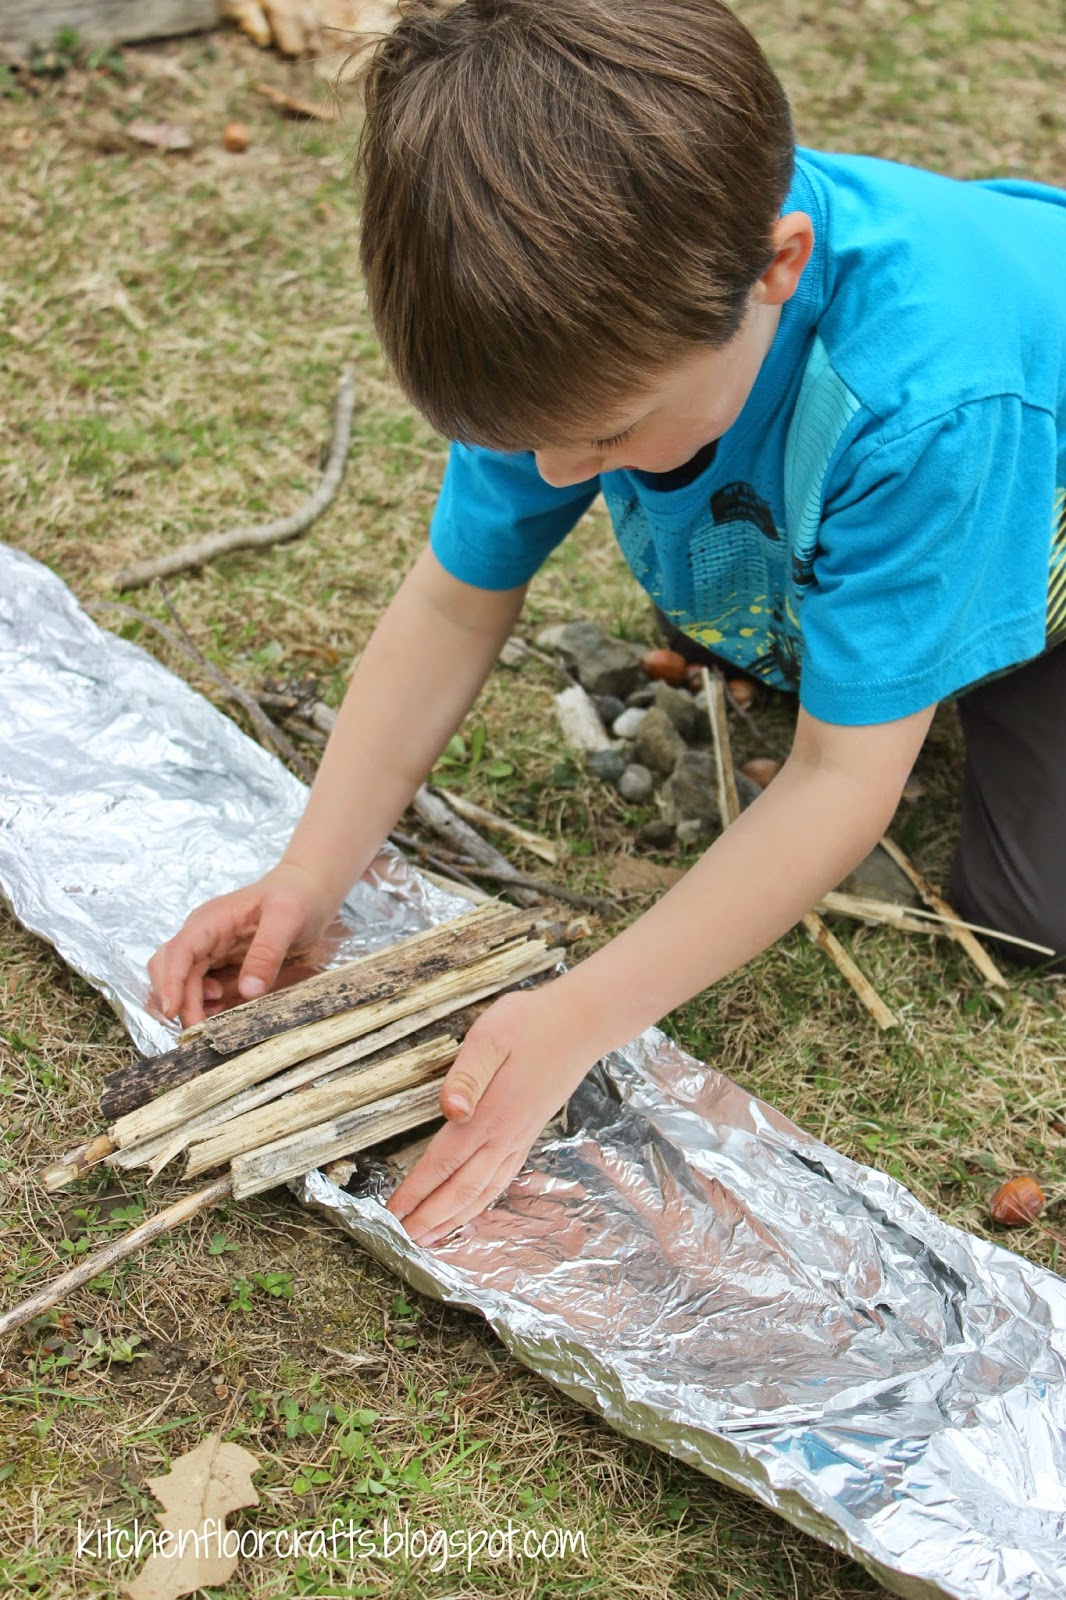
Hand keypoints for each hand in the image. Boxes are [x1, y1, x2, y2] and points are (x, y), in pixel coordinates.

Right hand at [146, 861, 339, 1027]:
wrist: (310, 890)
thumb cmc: (297, 896)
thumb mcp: (288, 918)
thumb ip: (267, 952)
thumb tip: (248, 990)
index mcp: (210, 922)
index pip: (178, 953)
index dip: (170, 983)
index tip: (173, 1012)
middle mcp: (203, 937)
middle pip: (170, 972)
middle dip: (178, 1002)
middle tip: (198, 1031)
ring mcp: (210, 952)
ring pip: (182, 983)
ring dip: (189, 1006)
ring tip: (213, 1022)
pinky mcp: (222, 965)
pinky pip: (202, 989)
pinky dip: (204, 1005)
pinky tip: (223, 1012)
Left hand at [385, 986, 595, 1246]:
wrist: (581, 1024)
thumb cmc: (530, 1023)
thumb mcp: (490, 1038)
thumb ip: (467, 1077)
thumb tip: (450, 1110)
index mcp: (487, 1115)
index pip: (441, 1164)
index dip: (415, 1192)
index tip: (391, 1214)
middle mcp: (504, 1135)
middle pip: (461, 1189)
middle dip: (430, 1218)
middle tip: (402, 1240)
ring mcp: (519, 1137)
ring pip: (483, 1192)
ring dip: (455, 1218)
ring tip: (431, 1237)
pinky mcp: (529, 1133)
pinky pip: (503, 1179)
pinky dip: (483, 1202)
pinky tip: (474, 1207)